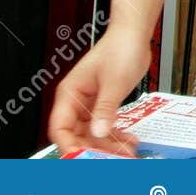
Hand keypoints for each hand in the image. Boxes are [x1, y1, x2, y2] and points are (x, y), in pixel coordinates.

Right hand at [47, 26, 149, 154]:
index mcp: (70, 94)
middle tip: (109, 159)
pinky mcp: (104, 103)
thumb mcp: (114, 82)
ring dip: (106, 144)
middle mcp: (77, 101)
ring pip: (92, 132)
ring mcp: (90, 103)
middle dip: (92, 148)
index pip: (60, 128)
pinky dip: (114, 134)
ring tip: (124, 152)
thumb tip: (98, 132)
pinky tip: (127, 140)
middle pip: (77, 134)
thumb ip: (106, 108)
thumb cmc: (120, 48)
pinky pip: (104, 125)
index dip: (69, 144)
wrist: (134, 35)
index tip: (82, 156)